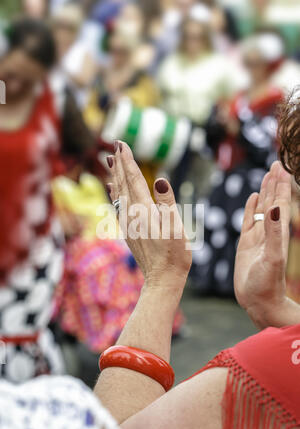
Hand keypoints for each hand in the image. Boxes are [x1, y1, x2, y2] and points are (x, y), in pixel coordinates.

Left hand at [106, 142, 191, 288]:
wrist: (162, 279)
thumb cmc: (174, 254)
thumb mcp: (175, 227)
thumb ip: (166, 202)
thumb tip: (159, 179)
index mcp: (143, 210)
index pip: (133, 179)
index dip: (127, 161)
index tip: (121, 144)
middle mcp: (131, 215)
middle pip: (123, 183)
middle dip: (119, 163)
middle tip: (114, 145)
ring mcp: (128, 223)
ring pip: (118, 193)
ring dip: (115, 176)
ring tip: (109, 161)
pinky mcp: (129, 231)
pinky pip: (118, 205)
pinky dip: (115, 193)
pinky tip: (114, 189)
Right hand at [234, 161, 291, 328]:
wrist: (258, 302)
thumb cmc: (267, 283)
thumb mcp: (272, 257)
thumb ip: (273, 233)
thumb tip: (274, 207)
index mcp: (277, 232)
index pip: (280, 203)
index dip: (281, 185)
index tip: (280, 166)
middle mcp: (269, 231)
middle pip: (273, 201)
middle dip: (274, 183)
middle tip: (275, 164)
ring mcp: (257, 237)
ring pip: (262, 208)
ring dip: (264, 192)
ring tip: (266, 176)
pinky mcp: (246, 244)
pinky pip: (249, 221)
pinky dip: (251, 208)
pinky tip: (253, 199)